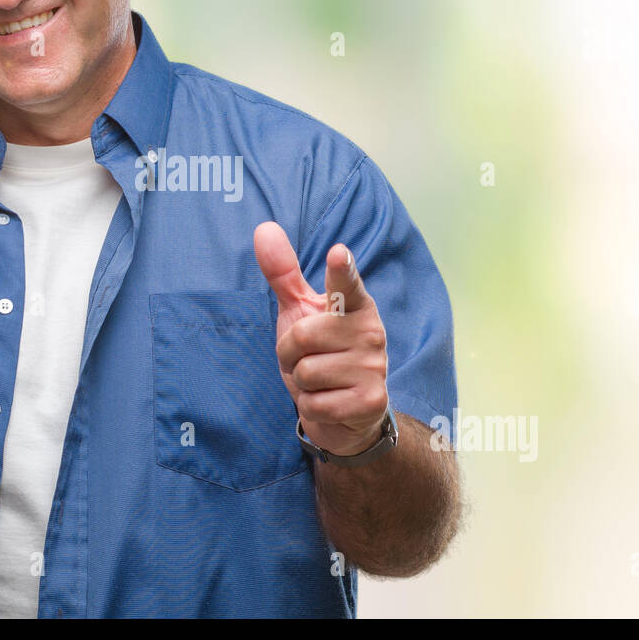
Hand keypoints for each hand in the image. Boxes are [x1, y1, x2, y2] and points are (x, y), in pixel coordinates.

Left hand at [253, 221, 389, 457]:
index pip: (346, 283)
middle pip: (301, 335)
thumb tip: (264, 228)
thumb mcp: (300, 310)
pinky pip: (314, 403)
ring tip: (321, 383)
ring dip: (301, 384)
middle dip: (290, 354)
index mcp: (355, 305)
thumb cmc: (321, 351)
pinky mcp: (371, 401)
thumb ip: (284, 273)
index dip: (341, 269)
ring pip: (306, 372)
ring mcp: (374, 367)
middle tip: (306, 359)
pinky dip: (311, 407)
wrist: (347, 412)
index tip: (337, 253)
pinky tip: (330, 403)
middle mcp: (371, 331)